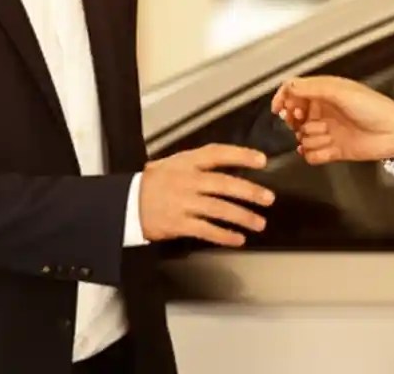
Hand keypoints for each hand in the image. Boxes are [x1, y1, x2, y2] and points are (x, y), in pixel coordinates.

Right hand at [139, 144, 274, 245]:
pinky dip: (224, 235)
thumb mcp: (172, 164)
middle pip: (223, 184)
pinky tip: (238, 239)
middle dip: (249, 191)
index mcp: (186, 162)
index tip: (261, 160)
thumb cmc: (151, 183)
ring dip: (242, 217)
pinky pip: (206, 230)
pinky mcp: (178, 224)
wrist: (125, 204)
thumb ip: (198, 164)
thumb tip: (230, 165)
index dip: (241, 155)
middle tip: (268, 198)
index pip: (217, 154)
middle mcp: (186, 181)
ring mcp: (182, 203)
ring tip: (259, 223)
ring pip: (219, 209)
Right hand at [270, 76, 393, 163]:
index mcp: (326, 93)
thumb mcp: (340, 91)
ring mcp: (329, 131)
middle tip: (300, 120)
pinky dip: (313, 154)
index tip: (279, 108)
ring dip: (310, 137)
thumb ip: (312, 88)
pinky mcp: (333, 150)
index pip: (295, 93)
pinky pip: (312, 155)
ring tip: (326, 134)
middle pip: (294, 117)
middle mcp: (325, 112)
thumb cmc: (375, 108)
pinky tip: (322, 149)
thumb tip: (289, 87)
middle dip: (294, 120)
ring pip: (302, 137)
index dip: (285, 99)